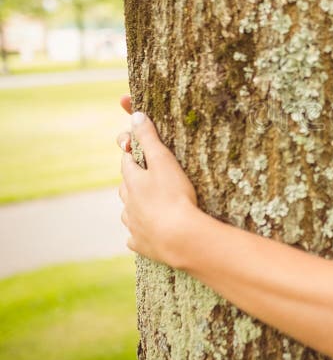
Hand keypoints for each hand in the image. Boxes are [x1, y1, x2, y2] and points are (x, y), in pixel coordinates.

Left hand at [117, 108, 199, 267]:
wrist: (179, 238)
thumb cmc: (174, 196)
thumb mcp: (163, 161)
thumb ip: (149, 138)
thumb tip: (135, 115)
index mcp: (132, 181)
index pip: (127, 162)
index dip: (132, 153)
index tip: (136, 148)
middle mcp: (128, 203)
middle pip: (125, 187)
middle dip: (133, 180)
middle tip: (146, 175)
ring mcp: (133, 224)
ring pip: (129, 211)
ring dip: (136, 206)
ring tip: (149, 204)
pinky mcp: (141, 244)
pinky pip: (136, 237)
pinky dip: (140, 232)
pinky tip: (148, 232)